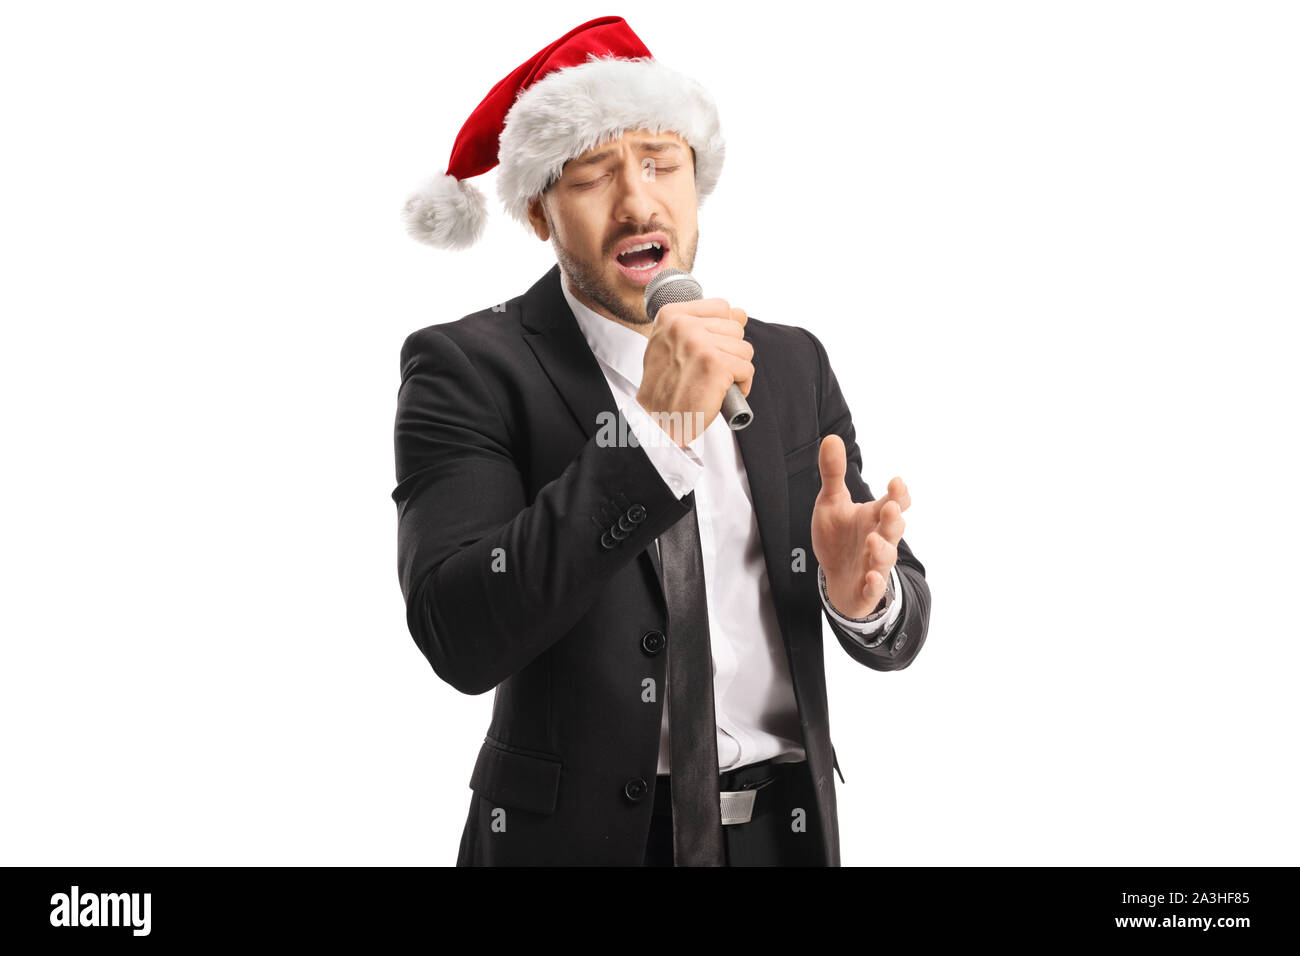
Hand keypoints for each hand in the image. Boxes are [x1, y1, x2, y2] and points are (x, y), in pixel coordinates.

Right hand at [636, 298, 752, 447]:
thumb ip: (704, 324)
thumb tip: (740, 313)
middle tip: (708, 372)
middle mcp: (683, 325)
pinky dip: (742, 385)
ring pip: (744, 348)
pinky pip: (747, 368)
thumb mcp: (675, 345)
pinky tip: (722, 392)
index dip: (722, 331)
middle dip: (730, 352)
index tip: (707, 352)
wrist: (658, 420)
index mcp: (671, 315)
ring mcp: (699, 343)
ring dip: (736, 369)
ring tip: (714, 382)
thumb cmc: (666, 386)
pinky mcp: (716, 364)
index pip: (721, 307)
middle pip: (735, 328)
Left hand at [810, 434, 909, 617]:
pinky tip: (870, 576)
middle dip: (894, 517)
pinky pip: (874, 587)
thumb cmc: (839, 535)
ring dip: (882, 549)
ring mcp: (875, 563)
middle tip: (891, 506)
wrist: (836, 576)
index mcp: (874, 516)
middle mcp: (879, 538)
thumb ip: (833, 473)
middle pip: (894, 527)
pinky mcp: (866, 587)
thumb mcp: (831, 502)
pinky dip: (874, 583)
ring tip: (873, 540)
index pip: (894, 502)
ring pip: (886, 557)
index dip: (898, 494)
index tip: (895, 481)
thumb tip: (831, 438)